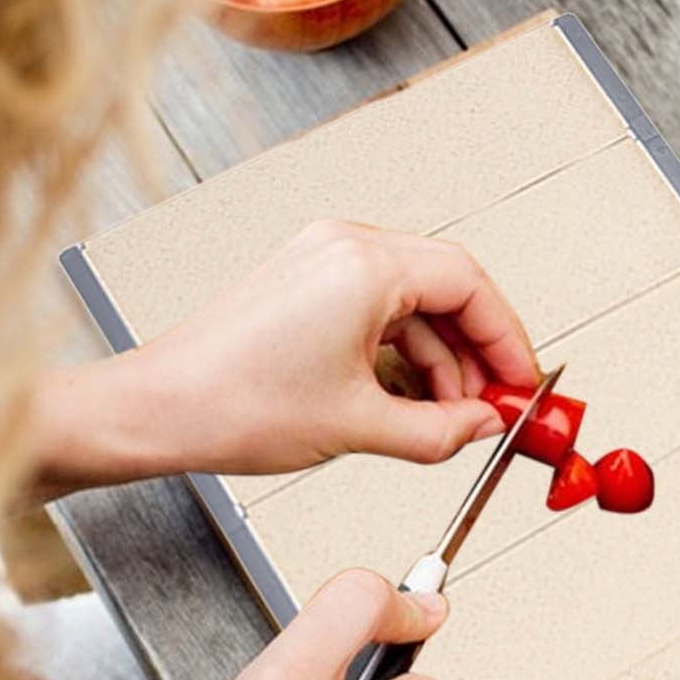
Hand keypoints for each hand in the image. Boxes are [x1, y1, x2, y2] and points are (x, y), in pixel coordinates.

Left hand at [28, 220, 539, 494]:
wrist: (155, 410)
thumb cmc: (230, 403)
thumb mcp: (358, 426)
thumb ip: (441, 430)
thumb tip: (484, 427)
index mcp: (364, 265)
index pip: (471, 284)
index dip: (508, 339)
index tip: (523, 382)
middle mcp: (344, 248)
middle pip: (449, 287)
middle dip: (478, 352)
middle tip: (496, 404)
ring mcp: (323, 261)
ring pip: (416, 302)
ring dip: (441, 360)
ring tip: (448, 417)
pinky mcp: (307, 284)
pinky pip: (381, 309)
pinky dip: (404, 354)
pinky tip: (410, 401)